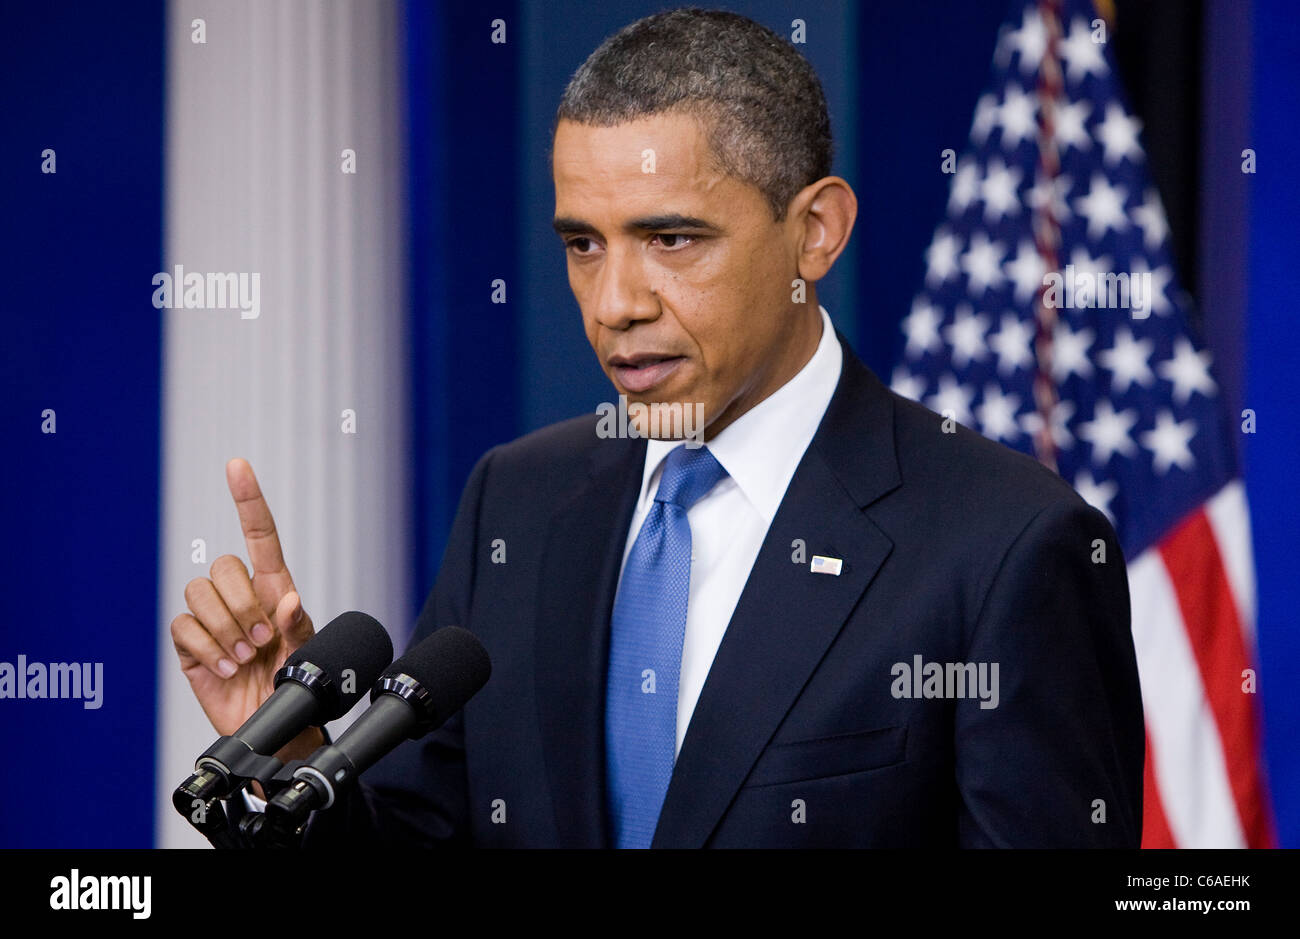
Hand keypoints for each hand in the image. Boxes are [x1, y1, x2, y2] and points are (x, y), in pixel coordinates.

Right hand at [170, 458, 318, 759]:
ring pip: (199, 592)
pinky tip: (225, 668)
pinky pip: (184, 627)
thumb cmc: (297, 685)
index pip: (260, 535)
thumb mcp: (308, 654)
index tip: (238, 466)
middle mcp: (240, 598)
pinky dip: (206, 649)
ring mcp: (212, 621)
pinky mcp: (190, 646)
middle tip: (261, 641)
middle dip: (243, 604)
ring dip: (225, 628)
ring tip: (244, 658)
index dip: (248, 500)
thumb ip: (300, 627)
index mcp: (273, 589)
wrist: (276, 728)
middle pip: (223, 566)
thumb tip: (288, 601)